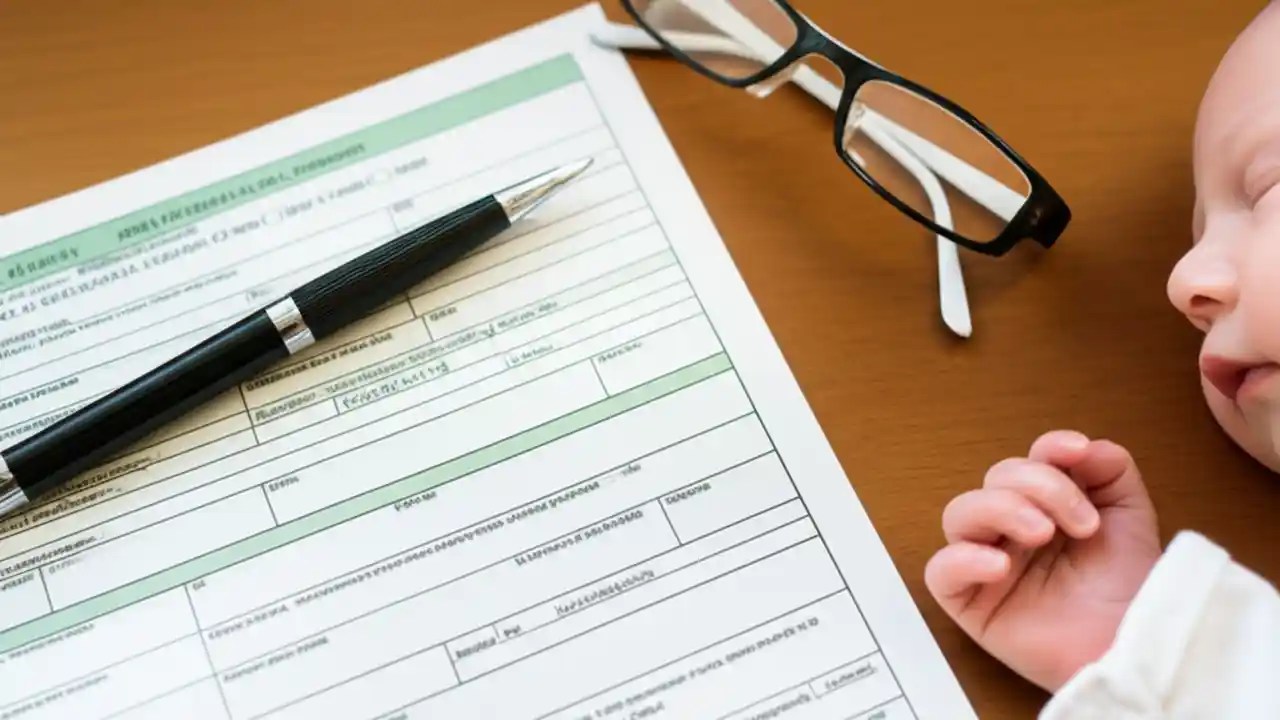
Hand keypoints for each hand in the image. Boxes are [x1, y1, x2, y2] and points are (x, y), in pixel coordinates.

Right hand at [924, 431, 1163, 691]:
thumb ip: (1110, 471)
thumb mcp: (1130, 518)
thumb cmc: (1129, 591)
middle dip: (1039, 486)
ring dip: (1001, 510)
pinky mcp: (971, 602)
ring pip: (960, 513)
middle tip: (1081, 522)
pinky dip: (963, 558)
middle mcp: (1010, 531)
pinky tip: (1001, 565)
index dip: (1046, 449)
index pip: (1027, 462)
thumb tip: (1085, 446)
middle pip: (995, 481)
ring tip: (1043, 534)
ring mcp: (986, 563)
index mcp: (1044, 508)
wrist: (1135, 646)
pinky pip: (941, 571)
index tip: (1075, 452)